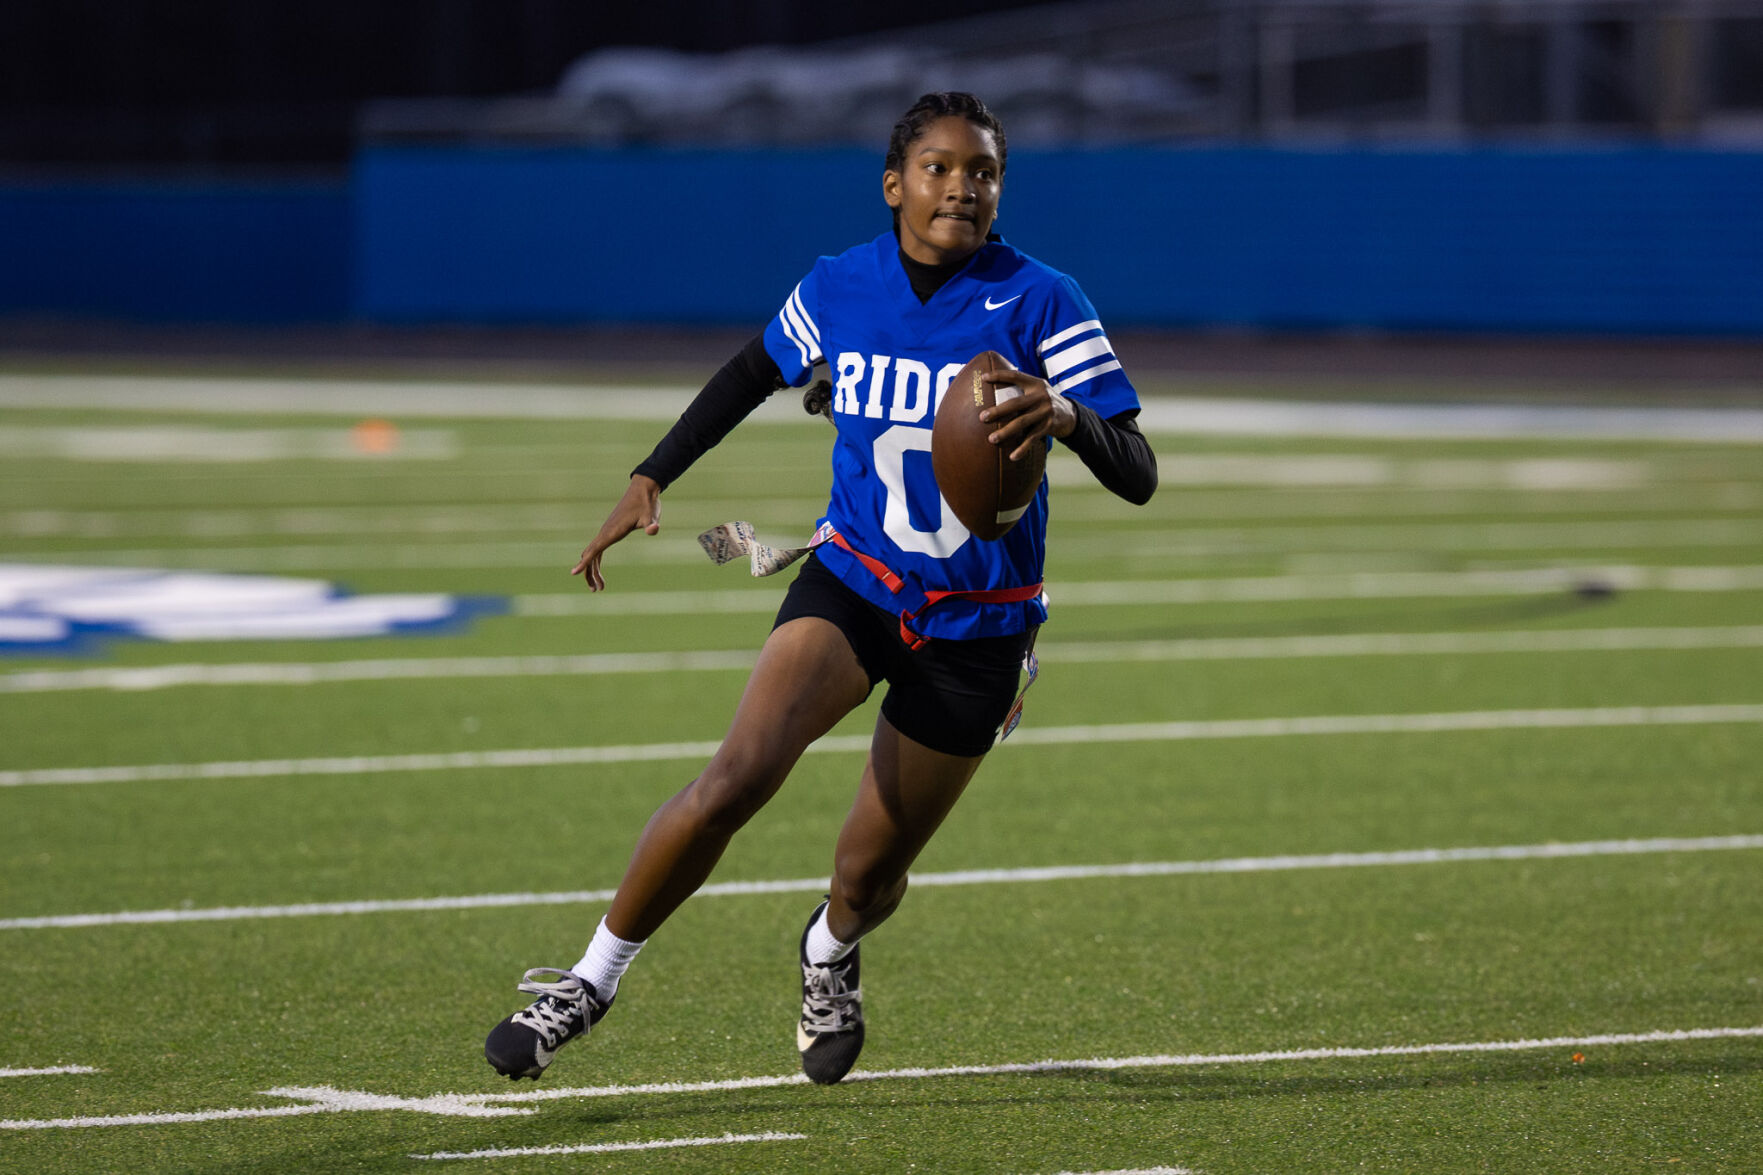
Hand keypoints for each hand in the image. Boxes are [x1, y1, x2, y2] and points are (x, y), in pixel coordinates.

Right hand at [571, 474, 661, 591]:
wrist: (642, 490)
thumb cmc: (646, 503)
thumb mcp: (651, 515)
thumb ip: (652, 523)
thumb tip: (654, 529)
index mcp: (611, 531)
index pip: (594, 550)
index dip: (584, 563)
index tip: (573, 573)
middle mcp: (605, 532)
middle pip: (590, 556)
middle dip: (589, 574)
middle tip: (596, 590)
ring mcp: (606, 532)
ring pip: (592, 554)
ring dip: (592, 571)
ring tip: (599, 588)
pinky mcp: (610, 531)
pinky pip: (598, 549)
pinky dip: (596, 562)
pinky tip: (599, 572)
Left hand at [978, 370, 1076, 461]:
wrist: (1070, 415)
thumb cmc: (1045, 402)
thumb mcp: (1038, 390)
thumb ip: (1022, 389)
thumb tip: (993, 389)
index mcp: (1036, 384)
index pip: (1016, 376)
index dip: (1000, 376)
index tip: (984, 378)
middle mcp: (1041, 396)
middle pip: (1016, 403)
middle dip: (998, 411)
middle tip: (982, 417)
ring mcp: (1046, 411)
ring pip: (1022, 422)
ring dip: (1005, 432)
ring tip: (991, 439)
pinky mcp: (1048, 426)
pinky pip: (1032, 438)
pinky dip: (1022, 448)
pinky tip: (1012, 456)